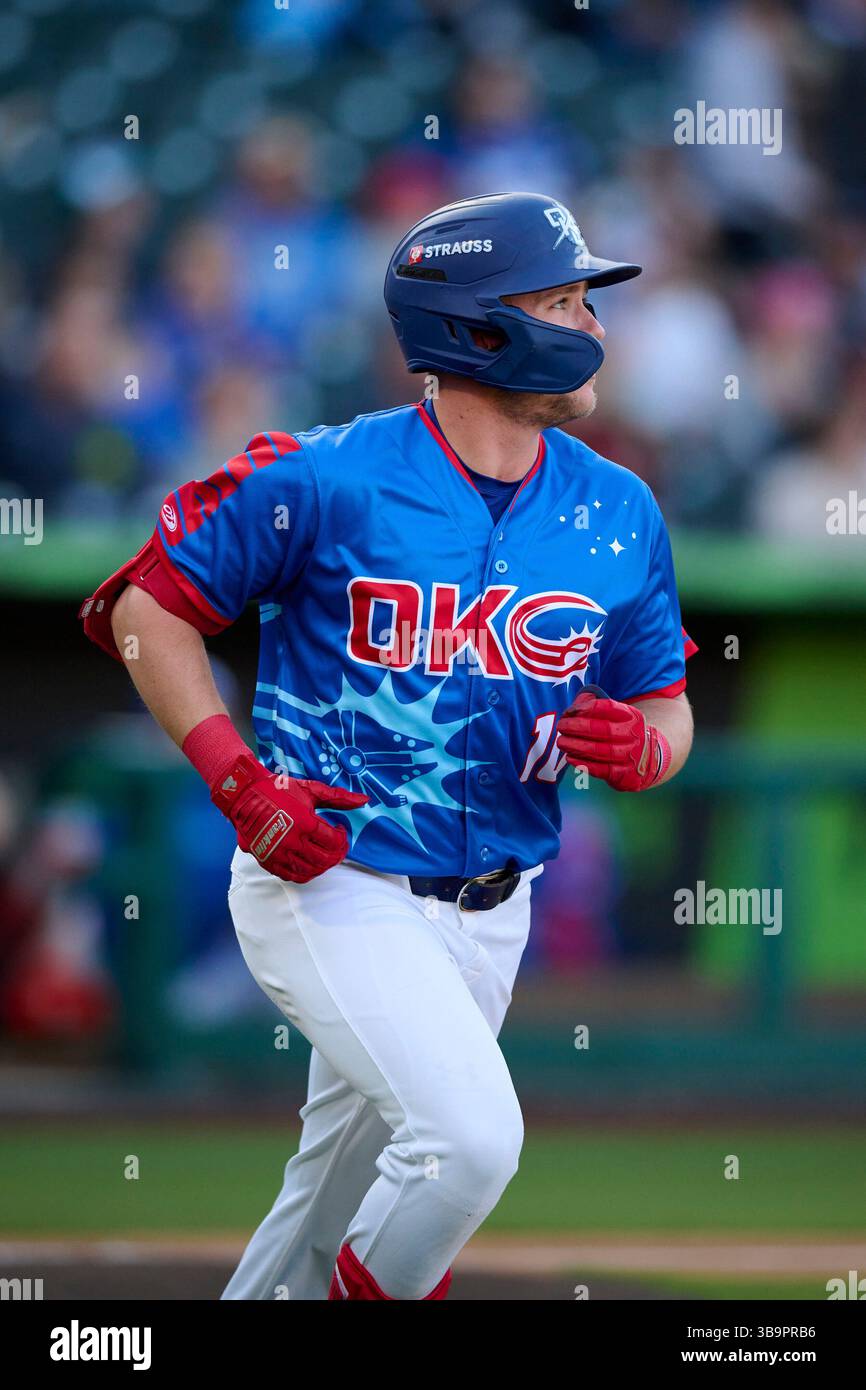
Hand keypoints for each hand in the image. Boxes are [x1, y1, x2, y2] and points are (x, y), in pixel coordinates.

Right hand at [212, 753, 368, 881]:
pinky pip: (291, 876)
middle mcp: (292, 841)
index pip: (334, 842)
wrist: (244, 794)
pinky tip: (308, 862)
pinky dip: (305, 873)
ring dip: (322, 865)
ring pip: (310, 871)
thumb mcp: (311, 789)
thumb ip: (339, 797)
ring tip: (324, 854)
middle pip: (325, 860)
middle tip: (337, 846)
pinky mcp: (267, 860)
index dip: (343, 838)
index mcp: (305, 823)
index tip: (341, 830)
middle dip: (337, 855)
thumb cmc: (278, 789)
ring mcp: (278, 853)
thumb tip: (365, 800)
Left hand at [555, 691, 669, 791]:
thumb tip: (572, 710)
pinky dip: (583, 764)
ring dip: (576, 746)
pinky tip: (570, 758)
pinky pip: (601, 769)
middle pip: (602, 730)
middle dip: (577, 727)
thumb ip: (595, 707)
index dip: (586, 708)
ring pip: (600, 751)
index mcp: (631, 716)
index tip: (569, 712)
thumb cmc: (622, 734)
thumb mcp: (617, 716)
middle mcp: (632, 735)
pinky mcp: (624, 774)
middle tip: (561, 726)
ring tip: (561, 742)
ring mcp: (630, 755)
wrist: (648, 760)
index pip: (608, 707)